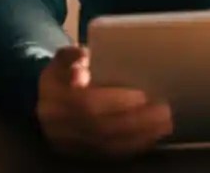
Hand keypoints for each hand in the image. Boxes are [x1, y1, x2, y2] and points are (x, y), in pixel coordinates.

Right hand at [37, 46, 173, 158]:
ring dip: (140, 135)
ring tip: (164, 124)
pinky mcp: (80, 154)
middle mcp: (58, 123)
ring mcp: (68, 143)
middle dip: (136, 121)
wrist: (45, 100)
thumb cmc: (65, 74)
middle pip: (101, 127)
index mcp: (54, 94)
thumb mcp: (66, 58)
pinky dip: (133, 146)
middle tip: (164, 111)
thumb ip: (74, 55)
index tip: (142, 95)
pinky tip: (151, 136)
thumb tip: (83, 59)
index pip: (86, 103)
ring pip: (107, 144)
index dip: (116, 101)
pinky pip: (109, 154)